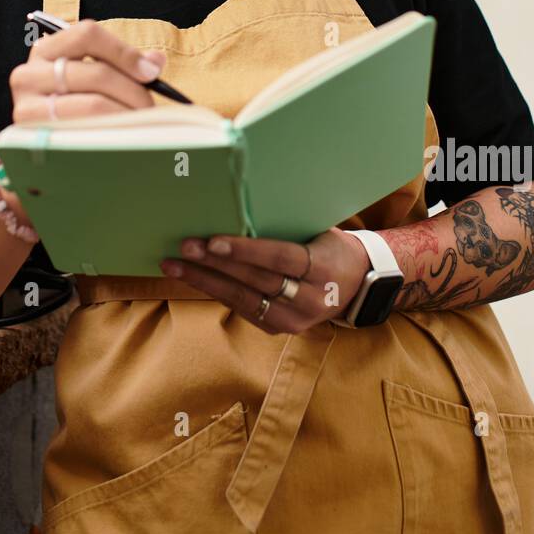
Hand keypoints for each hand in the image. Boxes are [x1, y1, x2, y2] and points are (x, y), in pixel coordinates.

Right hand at [9, 18, 165, 123]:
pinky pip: (83, 133)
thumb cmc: (76, 104)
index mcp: (46, 49)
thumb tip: (155, 62)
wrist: (47, 146)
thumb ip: (124, 64)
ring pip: (93, 105)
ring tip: (140, 123)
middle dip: (133, 90)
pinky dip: (110, 134)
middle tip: (151, 105)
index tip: (150, 73)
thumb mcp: (95, 75)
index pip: (87, 35)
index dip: (123, 52)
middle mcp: (28, 73)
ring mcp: (27, 106)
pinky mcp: (32, 138)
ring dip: (126, 114)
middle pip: (96, 73)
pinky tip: (121, 138)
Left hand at [159, 228, 371, 334]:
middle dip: (215, 264)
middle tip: (184, 247)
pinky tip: (193, 278)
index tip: (212, 240)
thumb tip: (239, 205)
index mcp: (322, 268)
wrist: (358, 284)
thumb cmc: (331, 245)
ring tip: (174, 265)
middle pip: (255, 280)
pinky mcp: (280, 328)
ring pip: (243, 299)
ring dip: (204, 280)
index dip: (245, 250)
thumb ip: (285, 226)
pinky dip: (216, 291)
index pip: (279, 258)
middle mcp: (310, 299)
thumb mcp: (319, 231)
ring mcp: (294, 319)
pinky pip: (243, 309)